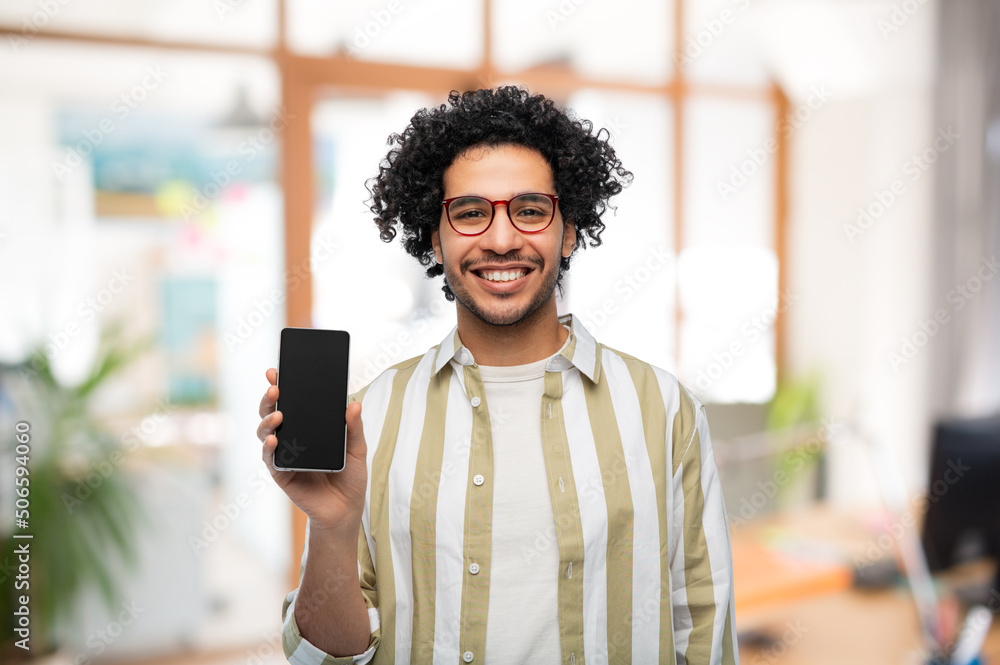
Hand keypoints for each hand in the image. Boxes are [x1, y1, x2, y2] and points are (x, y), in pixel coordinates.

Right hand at [257, 368, 368, 535]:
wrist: (346, 510)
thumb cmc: (350, 477)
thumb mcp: (358, 448)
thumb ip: (355, 427)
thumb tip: (354, 403)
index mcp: (308, 427)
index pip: (292, 402)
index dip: (282, 385)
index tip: (277, 369)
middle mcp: (292, 437)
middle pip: (273, 412)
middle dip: (270, 397)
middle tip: (276, 386)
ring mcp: (284, 455)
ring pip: (265, 432)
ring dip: (268, 420)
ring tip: (278, 414)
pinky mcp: (281, 474)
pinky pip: (270, 459)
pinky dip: (269, 448)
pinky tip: (273, 440)